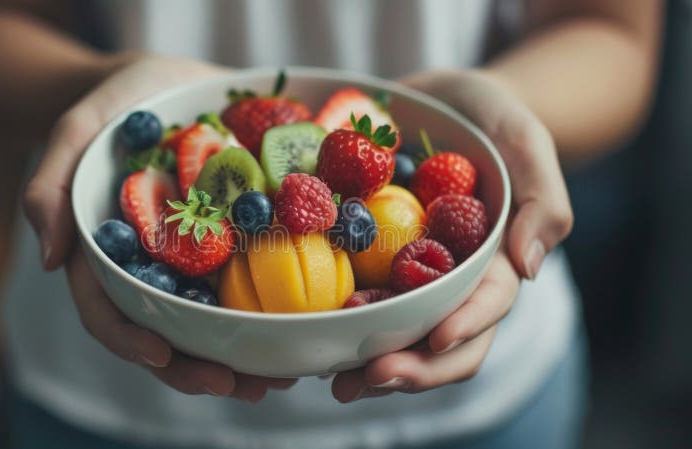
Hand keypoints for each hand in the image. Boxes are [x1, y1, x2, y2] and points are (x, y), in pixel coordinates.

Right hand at [24, 55, 295, 401]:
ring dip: (239, 357)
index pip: (105, 308)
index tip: (164, 354)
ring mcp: (190, 259)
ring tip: (278, 379)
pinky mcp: (228, 242)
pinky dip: (265, 313)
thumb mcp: (77, 129)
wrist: (163, 83)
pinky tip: (296, 330)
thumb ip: (50, 184)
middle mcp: (149, 265)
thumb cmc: (114, 105)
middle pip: (162, 331)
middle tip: (243, 386)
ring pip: (206, 322)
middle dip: (196, 367)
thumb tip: (47, 260)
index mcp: (107, 252)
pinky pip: (244, 284)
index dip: (130, 338)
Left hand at [332, 70, 572, 401]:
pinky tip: (311, 341)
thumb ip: (541, 198)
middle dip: (412, 366)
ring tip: (335, 381)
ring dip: (371, 364)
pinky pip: (358, 299)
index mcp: (495, 260)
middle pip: (443, 340)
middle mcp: (452, 278)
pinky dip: (339, 326)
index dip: (466, 326)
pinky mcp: (373, 260)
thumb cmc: (492, 120)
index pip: (489, 304)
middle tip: (371, 377)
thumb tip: (530, 267)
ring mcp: (410, 274)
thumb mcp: (525, 140)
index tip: (435, 338)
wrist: (442, 101)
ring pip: (399, 334)